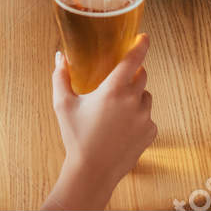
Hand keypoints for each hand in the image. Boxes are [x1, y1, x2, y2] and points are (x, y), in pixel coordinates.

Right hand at [45, 33, 155, 209]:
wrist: (92, 173)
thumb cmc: (76, 137)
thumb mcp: (63, 105)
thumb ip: (61, 77)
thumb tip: (60, 57)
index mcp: (113, 90)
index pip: (133, 59)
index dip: (141, 45)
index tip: (144, 37)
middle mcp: (133, 101)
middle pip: (141, 76)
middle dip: (132, 74)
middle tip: (118, 81)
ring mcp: (144, 118)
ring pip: (145, 97)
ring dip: (135, 97)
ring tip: (116, 110)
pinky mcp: (150, 133)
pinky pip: (148, 117)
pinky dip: (138, 118)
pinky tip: (122, 128)